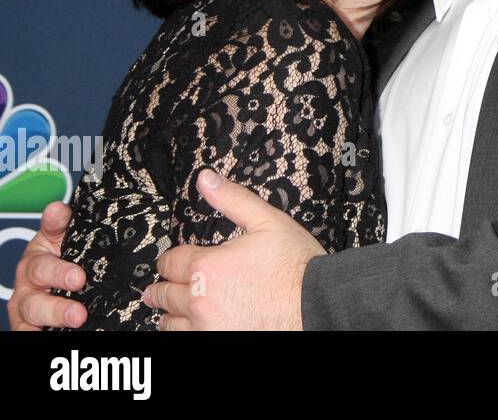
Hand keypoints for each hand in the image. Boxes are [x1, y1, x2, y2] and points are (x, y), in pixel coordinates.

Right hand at [7, 201, 87, 329]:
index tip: (62, 214)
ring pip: (33, 307)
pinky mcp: (26, 326)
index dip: (55, 223)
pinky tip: (47, 333)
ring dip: (55, 312)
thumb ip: (66, 226)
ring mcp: (25, 303)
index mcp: (42, 249)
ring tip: (78, 316)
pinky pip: (27, 332)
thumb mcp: (69, 243)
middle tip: (79, 279)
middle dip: (58, 275)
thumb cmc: (67, 265)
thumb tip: (59, 208)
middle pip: (39, 272)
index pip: (49, 231)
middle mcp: (29, 276)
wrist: (56, 293)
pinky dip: (37, 333)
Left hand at [142, 168, 324, 329]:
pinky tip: (187, 328)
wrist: (317, 305)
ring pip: (171, 324)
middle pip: (165, 295)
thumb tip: (205, 178)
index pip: (172, 263)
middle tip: (155, 291)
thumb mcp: (268, 222)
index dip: (169, 260)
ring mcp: (207, 328)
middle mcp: (200, 300)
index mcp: (208, 267)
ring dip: (168, 315)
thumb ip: (232, 199)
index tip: (169, 263)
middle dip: (161, 289)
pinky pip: (186, 340)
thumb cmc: (296, 265)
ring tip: (167, 313)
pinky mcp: (216, 343)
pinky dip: (184, 333)